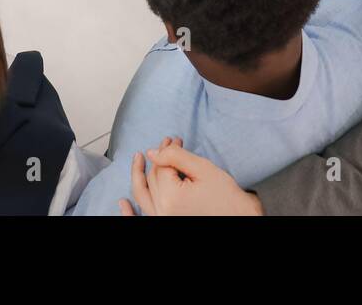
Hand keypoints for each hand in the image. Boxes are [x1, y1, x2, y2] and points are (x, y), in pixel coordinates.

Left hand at [118, 138, 262, 215]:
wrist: (239, 217)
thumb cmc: (226, 196)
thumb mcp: (203, 168)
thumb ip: (175, 157)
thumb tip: (152, 151)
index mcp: (170, 197)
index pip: (161, 166)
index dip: (166, 149)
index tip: (174, 139)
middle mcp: (161, 212)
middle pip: (153, 179)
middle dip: (159, 159)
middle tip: (168, 143)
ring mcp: (161, 220)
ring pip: (143, 196)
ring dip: (138, 177)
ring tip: (137, 160)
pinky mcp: (165, 223)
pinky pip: (143, 217)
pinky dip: (129, 213)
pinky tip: (122, 203)